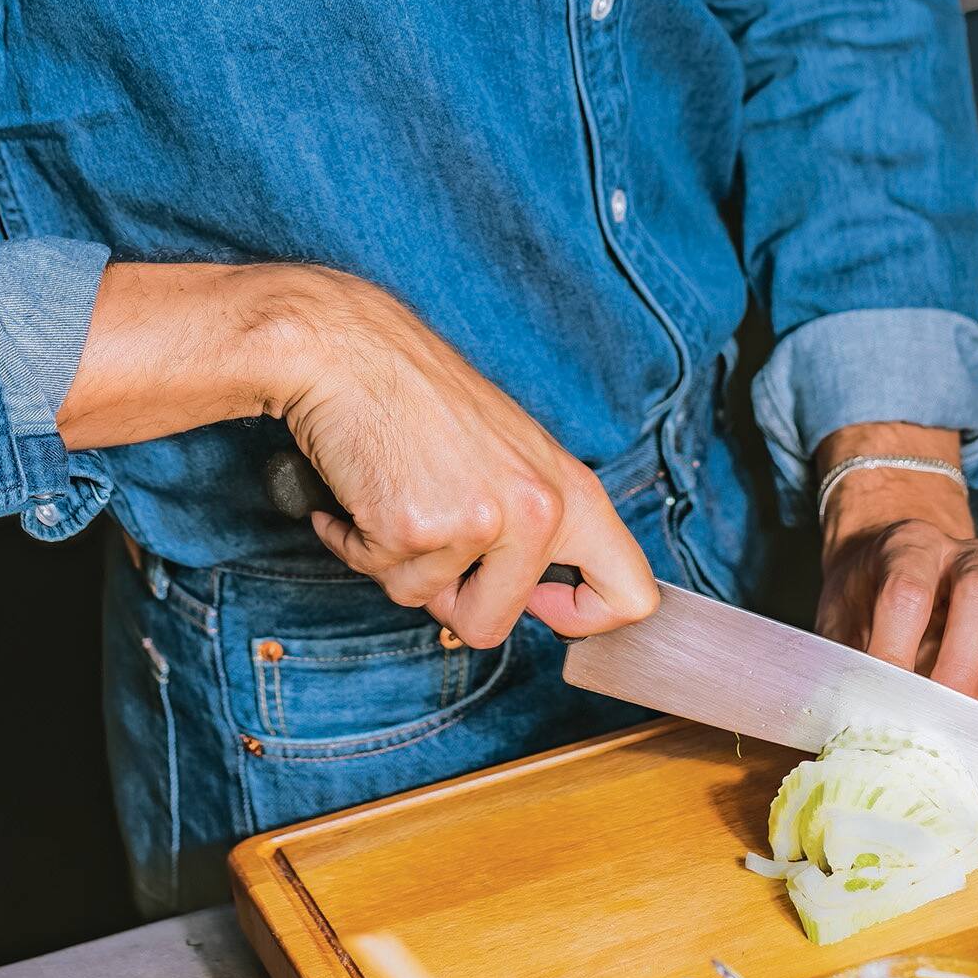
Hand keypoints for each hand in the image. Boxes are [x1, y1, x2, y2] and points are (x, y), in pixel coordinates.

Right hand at [62, 258, 657, 646]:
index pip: (629, 593)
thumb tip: (546, 599)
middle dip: (449, 599)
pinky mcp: (415, 528)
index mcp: (571, 492)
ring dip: (395, 558)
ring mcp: (476, 522)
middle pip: (495, 626)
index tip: (546, 609)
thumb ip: (537, 523)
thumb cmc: (419, 397)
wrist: (348, 351)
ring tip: (395, 489)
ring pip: (424, 601)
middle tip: (431, 535)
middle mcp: (536, 509)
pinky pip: (375, 573)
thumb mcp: (510, 454)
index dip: (584, 621)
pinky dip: (355, 540)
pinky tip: (362, 487)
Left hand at [814, 426, 977, 728]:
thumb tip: (848, 721)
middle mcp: (973, 559)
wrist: (900, 571)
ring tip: (967, 738)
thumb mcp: (841, 614)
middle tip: (934, 719)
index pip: (908, 590)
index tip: (879, 699)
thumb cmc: (867, 599)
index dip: (893, 648)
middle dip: (958, 665)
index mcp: (913, 544)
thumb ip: (844, 657)